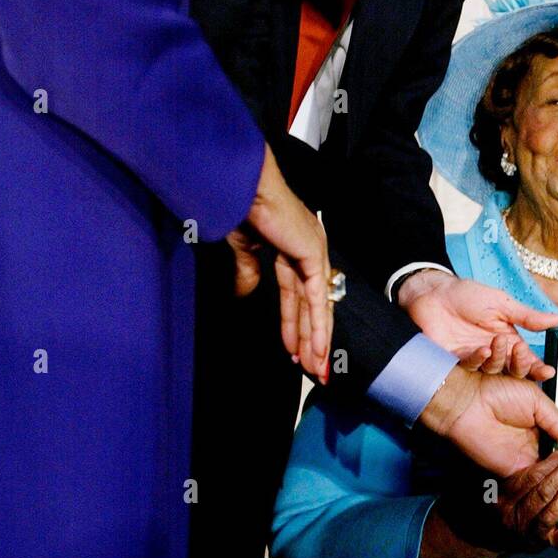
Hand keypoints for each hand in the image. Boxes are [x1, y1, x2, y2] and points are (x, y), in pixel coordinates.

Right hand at [227, 144, 331, 377]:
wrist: (241, 188)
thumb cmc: (239, 207)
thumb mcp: (243, 247)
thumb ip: (248, 271)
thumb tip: (245, 293)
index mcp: (293, 247)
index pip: (299, 294)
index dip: (296, 323)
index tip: (294, 350)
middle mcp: (309, 250)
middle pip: (312, 305)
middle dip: (311, 338)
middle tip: (313, 369)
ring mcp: (314, 251)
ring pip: (318, 306)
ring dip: (317, 339)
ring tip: (316, 368)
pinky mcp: (312, 254)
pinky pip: (317, 297)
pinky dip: (318, 324)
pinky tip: (318, 347)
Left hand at [399, 271, 557, 380]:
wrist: (435, 294)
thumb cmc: (468, 295)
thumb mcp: (501, 303)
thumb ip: (527, 316)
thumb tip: (557, 320)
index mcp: (508, 340)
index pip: (527, 359)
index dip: (538, 368)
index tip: (548, 372)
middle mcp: (494, 354)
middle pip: (512, 371)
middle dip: (520, 366)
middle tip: (520, 353)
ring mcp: (475, 359)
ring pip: (493, 371)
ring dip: (498, 359)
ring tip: (497, 344)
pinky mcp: (456, 362)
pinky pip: (470, 367)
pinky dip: (478, 359)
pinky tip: (482, 349)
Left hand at [419, 366, 557, 474]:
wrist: (468, 399)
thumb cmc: (496, 390)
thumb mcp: (536, 400)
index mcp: (537, 426)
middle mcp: (530, 444)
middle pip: (555, 463)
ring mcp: (520, 458)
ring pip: (547, 474)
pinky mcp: (510, 470)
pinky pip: (534, 480)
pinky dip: (547, 477)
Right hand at [439, 450, 557, 555]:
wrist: (492, 533)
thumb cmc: (504, 498)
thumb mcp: (500, 479)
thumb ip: (514, 464)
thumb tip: (547, 445)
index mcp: (502, 497)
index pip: (528, 479)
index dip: (548, 464)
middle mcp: (511, 517)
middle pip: (542, 493)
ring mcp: (526, 532)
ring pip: (551, 513)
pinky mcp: (540, 543)